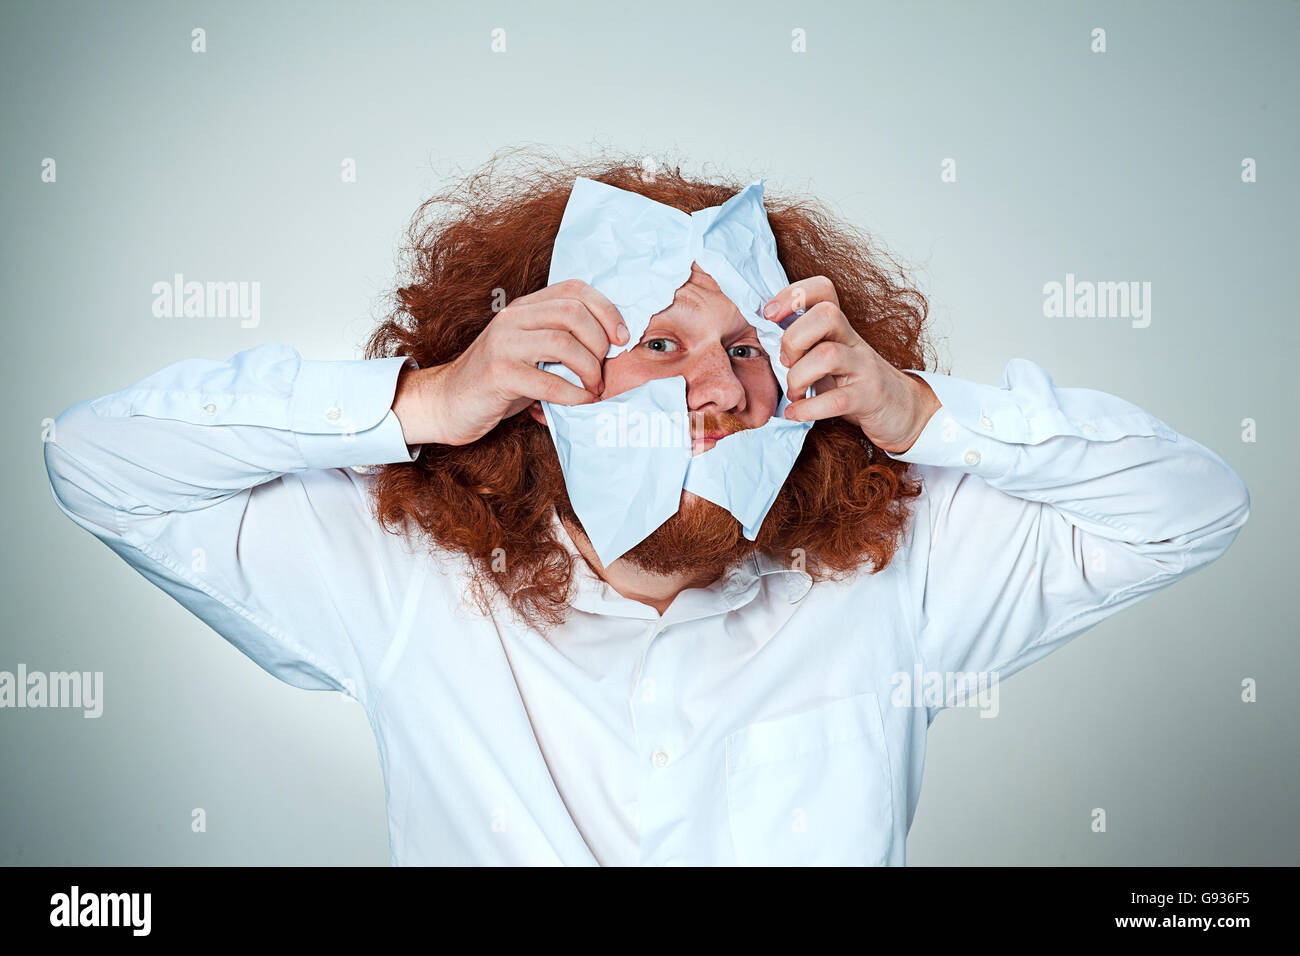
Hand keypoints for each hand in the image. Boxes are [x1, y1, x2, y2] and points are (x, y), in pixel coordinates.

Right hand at [392, 278, 628, 445]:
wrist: (448, 401)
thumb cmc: (499, 380)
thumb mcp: (532, 351)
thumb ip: (562, 339)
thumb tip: (613, 343)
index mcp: (525, 307)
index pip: (575, 289)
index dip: (606, 310)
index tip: (621, 338)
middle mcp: (513, 318)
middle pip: (573, 313)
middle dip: (599, 344)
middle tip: (604, 369)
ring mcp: (503, 344)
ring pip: (563, 342)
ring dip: (589, 369)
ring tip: (595, 387)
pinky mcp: (497, 374)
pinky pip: (548, 381)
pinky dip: (574, 394)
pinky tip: (581, 401)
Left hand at [762, 276, 940, 454]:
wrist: (901, 410)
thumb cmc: (853, 382)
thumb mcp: (828, 356)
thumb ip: (802, 344)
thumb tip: (758, 337)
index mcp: (839, 328)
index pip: (823, 289)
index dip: (792, 294)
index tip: (769, 315)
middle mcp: (853, 340)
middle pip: (826, 314)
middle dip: (793, 339)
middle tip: (785, 363)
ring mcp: (864, 367)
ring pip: (828, 355)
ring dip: (798, 377)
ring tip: (793, 393)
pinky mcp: (869, 397)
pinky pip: (836, 399)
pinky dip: (808, 408)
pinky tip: (795, 413)